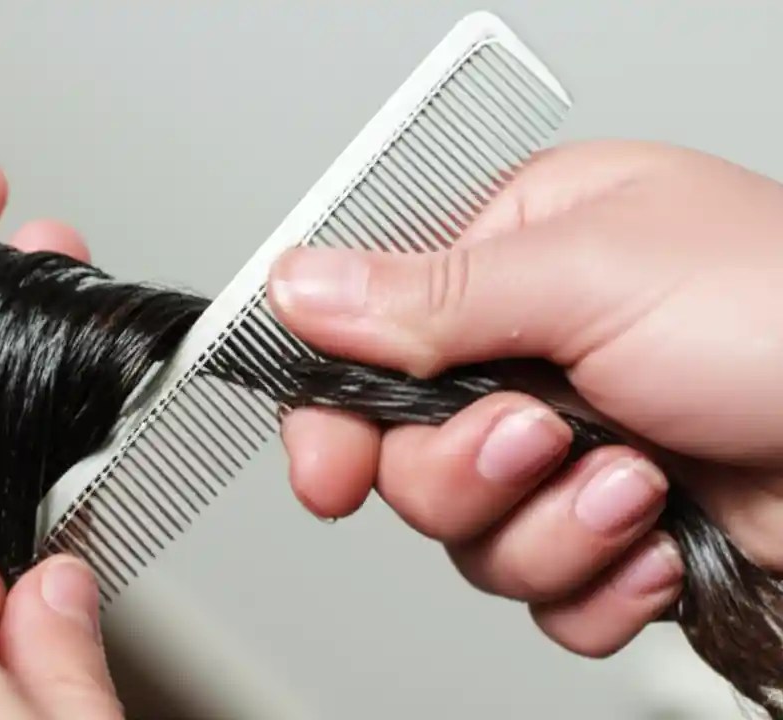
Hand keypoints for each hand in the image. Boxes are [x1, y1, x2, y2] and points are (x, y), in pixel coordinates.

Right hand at [267, 140, 782, 657]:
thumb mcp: (592, 275)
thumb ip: (427, 293)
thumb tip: (297, 285)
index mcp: (508, 264)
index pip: (362, 341)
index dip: (331, 416)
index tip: (330, 473)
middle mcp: (528, 359)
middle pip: (402, 459)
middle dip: (469, 473)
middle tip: (542, 438)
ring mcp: (568, 450)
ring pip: (468, 538)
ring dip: (551, 529)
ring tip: (636, 480)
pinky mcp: (610, 531)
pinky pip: (543, 595)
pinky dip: (598, 585)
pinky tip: (655, 543)